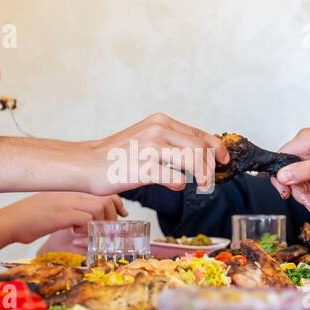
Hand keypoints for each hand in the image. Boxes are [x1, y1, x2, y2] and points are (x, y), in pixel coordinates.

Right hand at [3, 192, 127, 244]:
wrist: (8, 221)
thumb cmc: (26, 217)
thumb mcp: (50, 206)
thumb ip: (68, 207)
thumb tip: (82, 218)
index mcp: (69, 189)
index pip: (102, 189)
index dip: (116, 201)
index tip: (121, 213)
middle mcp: (70, 192)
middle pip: (105, 197)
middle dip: (114, 215)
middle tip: (110, 229)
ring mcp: (66, 202)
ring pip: (100, 207)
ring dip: (102, 223)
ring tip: (92, 233)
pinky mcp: (61, 215)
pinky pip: (87, 220)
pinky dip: (88, 230)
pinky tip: (76, 234)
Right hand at [81, 113, 226, 194]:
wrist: (86, 164)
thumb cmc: (116, 156)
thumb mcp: (145, 139)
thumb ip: (169, 144)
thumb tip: (197, 156)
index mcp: (161, 122)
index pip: (199, 134)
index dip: (217, 148)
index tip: (223, 160)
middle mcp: (158, 130)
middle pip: (201, 147)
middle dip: (211, 167)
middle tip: (209, 182)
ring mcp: (150, 148)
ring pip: (193, 160)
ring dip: (203, 177)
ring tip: (201, 187)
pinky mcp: (143, 168)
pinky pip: (174, 178)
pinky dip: (179, 185)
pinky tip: (175, 186)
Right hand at [269, 127, 309, 211]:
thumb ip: (303, 171)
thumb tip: (281, 176)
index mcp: (304, 141)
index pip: (280, 160)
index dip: (281, 179)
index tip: (286, 194)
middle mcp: (305, 143)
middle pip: (291, 170)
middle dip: (299, 190)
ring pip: (300, 174)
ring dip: (307, 191)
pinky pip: (309, 172)